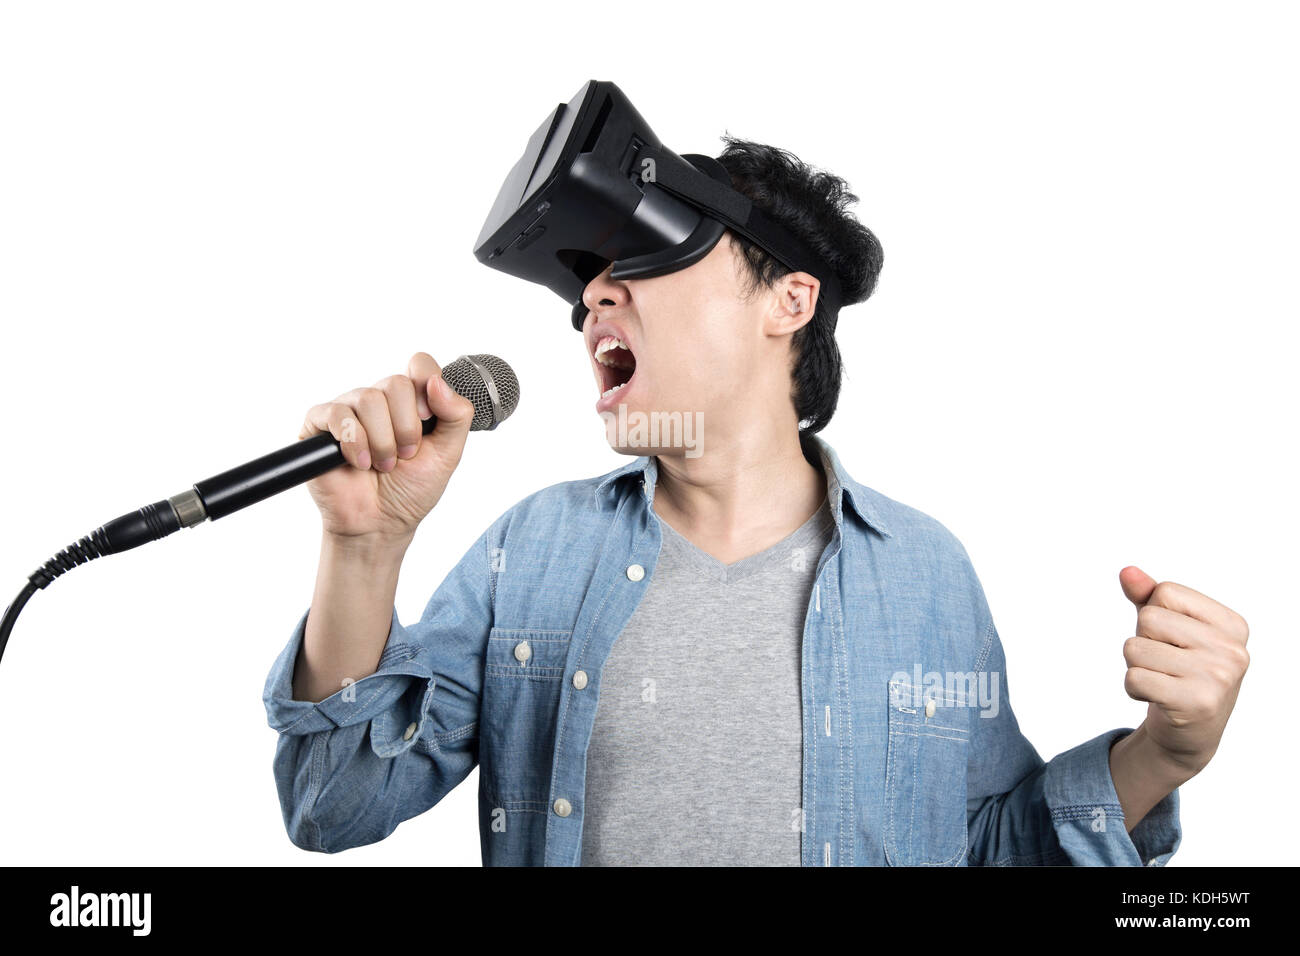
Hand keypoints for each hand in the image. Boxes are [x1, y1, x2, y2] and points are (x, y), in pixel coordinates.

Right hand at [298, 352, 476, 541]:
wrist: (380, 524)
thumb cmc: (411, 490)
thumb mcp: (448, 454)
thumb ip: (456, 416)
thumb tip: (438, 382)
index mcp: (410, 401)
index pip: (420, 365)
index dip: (426, 388)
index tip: (427, 421)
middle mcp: (379, 400)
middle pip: (396, 383)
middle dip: (407, 428)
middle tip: (405, 456)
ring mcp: (348, 410)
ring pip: (367, 399)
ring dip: (382, 441)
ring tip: (383, 465)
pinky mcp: (319, 426)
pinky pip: (336, 415)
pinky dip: (354, 442)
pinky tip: (360, 463)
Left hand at [1119, 566, 1249, 777]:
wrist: (1190, 731)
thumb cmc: (1177, 668)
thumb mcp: (1166, 627)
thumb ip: (1147, 595)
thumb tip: (1127, 572)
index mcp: (1232, 624)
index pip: (1166, 592)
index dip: (1154, 615)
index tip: (1173, 641)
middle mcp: (1233, 649)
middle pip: (1149, 618)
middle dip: (1143, 640)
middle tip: (1165, 665)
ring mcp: (1219, 677)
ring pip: (1135, 648)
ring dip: (1136, 666)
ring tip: (1162, 680)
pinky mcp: (1197, 703)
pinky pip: (1134, 678)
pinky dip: (1134, 688)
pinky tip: (1156, 697)